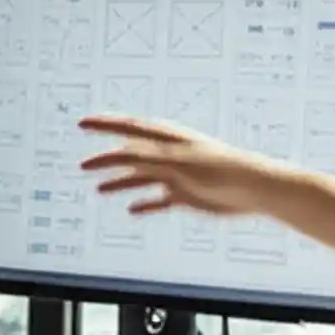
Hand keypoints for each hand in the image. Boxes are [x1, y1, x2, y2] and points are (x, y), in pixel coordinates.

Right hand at [78, 115, 277, 215]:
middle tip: (84, 164)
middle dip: (106, 158)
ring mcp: (176, 174)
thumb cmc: (219, 168)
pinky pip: (158, 199)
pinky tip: (132, 210)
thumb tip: (118, 152)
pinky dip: (144, 203)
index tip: (82, 124)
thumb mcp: (177, 160)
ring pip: (141, 178)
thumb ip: (148, 156)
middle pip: (130, 154)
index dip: (103, 125)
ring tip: (99, 189)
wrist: (252, 189)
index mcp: (166, 138)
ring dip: (120, 182)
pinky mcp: (185, 195)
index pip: (128, 127)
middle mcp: (168, 154)